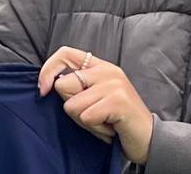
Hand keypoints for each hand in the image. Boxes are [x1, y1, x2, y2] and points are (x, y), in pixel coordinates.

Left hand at [38, 46, 153, 164]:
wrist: (147, 137)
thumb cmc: (115, 119)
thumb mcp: (95, 96)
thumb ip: (77, 86)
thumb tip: (49, 85)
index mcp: (100, 66)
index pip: (65, 53)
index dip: (47, 70)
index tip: (42, 90)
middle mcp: (107, 71)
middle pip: (63, 85)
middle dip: (71, 107)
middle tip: (92, 114)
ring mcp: (114, 84)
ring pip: (72, 106)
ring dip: (84, 121)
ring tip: (102, 121)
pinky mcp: (118, 100)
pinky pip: (87, 117)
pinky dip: (95, 128)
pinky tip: (109, 127)